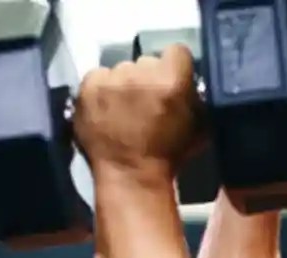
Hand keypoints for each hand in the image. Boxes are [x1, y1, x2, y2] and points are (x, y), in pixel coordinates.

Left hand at [74, 45, 204, 182]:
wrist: (130, 177)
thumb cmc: (168, 156)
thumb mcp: (198, 125)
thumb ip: (195, 96)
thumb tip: (189, 82)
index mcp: (171, 80)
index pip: (177, 51)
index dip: (176, 67)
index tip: (172, 82)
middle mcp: (140, 73)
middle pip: (146, 61)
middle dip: (148, 77)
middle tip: (147, 102)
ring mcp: (111, 79)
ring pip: (121, 69)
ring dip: (124, 84)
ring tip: (124, 109)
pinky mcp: (88, 87)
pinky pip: (97, 76)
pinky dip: (101, 90)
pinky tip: (106, 110)